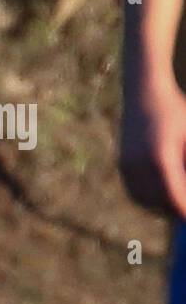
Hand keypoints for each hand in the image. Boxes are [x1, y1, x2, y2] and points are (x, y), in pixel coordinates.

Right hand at [121, 82, 185, 216]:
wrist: (145, 93)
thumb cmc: (179, 112)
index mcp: (160, 156)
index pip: (174, 197)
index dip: (185, 211)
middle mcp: (139, 163)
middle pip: (159, 202)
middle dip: (175, 210)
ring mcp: (127, 164)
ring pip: (144, 200)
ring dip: (161, 207)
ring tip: (177, 204)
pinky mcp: (122, 164)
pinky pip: (135, 191)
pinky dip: (149, 199)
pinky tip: (162, 195)